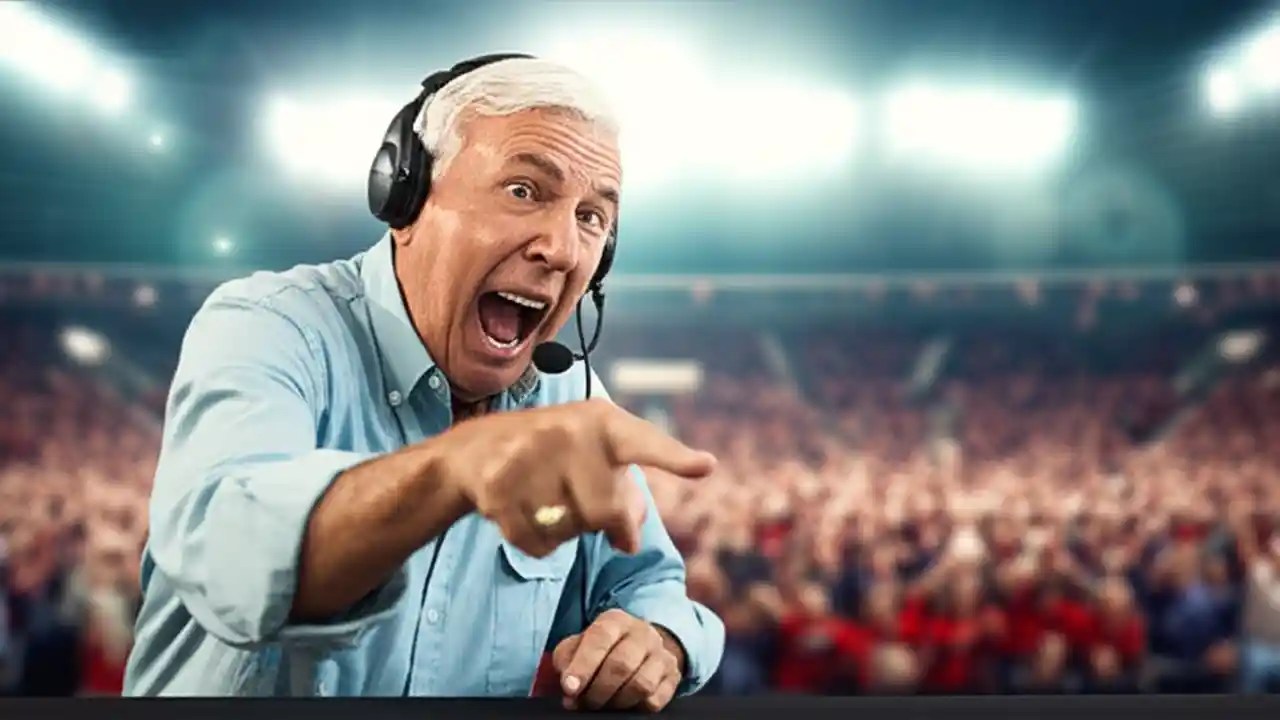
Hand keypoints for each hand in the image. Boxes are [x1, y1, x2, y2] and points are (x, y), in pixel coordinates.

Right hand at [440, 399, 715, 557]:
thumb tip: (627, 539)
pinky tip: (523, 511)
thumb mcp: (596, 455)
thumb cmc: (554, 455)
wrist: (475, 450)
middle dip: (598, 520)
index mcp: (602, 422)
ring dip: (563, 530)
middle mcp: (567, 433)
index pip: (644, 443)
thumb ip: (626, 492)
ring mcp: (529, 457)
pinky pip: (536, 543)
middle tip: (580, 501)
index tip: (706, 467)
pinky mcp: (499, 487)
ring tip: (545, 499)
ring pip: (569, 532)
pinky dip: (535, 541)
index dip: (674, 458)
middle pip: (605, 512)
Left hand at [552, 609, 684, 711]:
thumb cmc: (602, 649)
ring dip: (617, 701)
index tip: (570, 688)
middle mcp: (642, 633)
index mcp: (615, 620)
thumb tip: (569, 686)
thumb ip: (566, 659)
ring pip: (641, 684)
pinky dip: (636, 707)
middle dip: (597, 690)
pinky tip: (625, 704)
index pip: (600, 638)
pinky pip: (655, 700)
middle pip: (621, 664)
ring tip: (604, 704)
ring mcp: (661, 654)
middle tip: (584, 702)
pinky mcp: (673, 676)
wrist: (640, 647)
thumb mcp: (579, 645)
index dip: (583, 666)